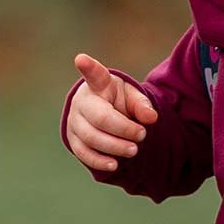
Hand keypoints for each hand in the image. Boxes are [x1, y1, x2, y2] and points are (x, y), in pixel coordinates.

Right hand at [65, 52, 158, 170]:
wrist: (104, 114)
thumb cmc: (119, 102)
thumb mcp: (133, 98)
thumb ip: (143, 105)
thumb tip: (151, 118)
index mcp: (99, 85)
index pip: (94, 74)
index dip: (88, 67)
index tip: (81, 59)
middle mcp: (82, 101)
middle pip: (100, 118)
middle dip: (123, 130)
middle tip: (142, 136)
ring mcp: (74, 120)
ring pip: (91, 137)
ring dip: (114, 147)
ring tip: (133, 150)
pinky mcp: (72, 139)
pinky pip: (83, 152)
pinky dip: (98, 160)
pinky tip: (114, 165)